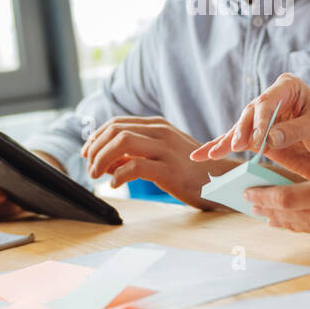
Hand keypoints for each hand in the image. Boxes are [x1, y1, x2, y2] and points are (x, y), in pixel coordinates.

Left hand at [81, 116, 234, 209]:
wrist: (223, 181)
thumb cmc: (191, 171)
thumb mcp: (162, 156)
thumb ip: (137, 155)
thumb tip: (108, 162)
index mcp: (158, 126)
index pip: (117, 123)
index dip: (96, 137)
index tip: (86, 153)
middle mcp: (161, 132)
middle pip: (116, 130)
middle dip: (95, 148)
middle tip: (89, 167)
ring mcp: (166, 149)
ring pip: (122, 143)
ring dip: (102, 159)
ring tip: (97, 175)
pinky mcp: (170, 169)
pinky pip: (136, 167)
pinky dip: (119, 175)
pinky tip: (116, 185)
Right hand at [189, 74, 309, 178]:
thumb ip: (296, 130)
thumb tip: (269, 138)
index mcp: (288, 88)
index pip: (268, 101)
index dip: (260, 120)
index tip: (259, 140)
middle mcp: (271, 100)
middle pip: (249, 114)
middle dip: (241, 131)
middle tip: (238, 147)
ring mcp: (261, 120)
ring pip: (239, 129)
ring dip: (226, 142)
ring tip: (214, 154)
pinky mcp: (255, 139)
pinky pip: (234, 142)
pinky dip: (218, 148)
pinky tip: (200, 155)